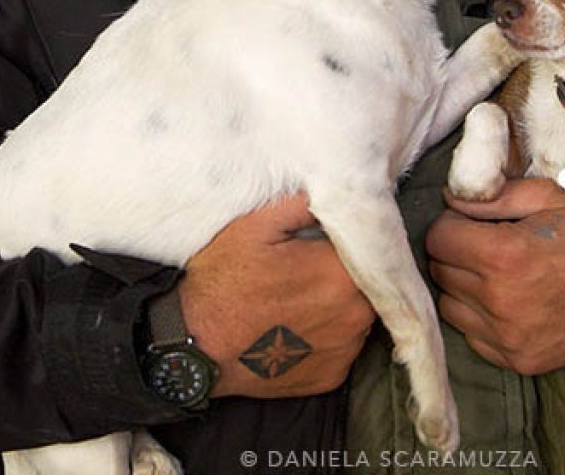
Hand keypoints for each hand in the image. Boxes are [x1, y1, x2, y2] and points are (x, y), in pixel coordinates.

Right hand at [179, 193, 374, 397]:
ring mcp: (345, 351)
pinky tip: (298, 324)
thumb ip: (302, 203)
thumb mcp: (256, 226)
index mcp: (341, 275)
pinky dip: (328, 332)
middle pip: (367, 280)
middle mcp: (354, 316)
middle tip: (310, 263)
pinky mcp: (332, 377)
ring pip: (359, 312)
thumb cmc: (223, 281)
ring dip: (340, 301)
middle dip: (346, 269)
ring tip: (301, 294)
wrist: (195, 347)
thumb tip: (334, 187)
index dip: (349, 238)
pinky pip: (343, 344)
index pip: (370, 246)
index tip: (326, 236)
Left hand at [426, 178, 564, 373]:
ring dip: (462, 286)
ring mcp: (508, 337)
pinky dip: (479, 317)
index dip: (451, 224)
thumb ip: (494, 194)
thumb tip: (449, 198)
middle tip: (482, 243)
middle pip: (439, 271)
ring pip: (449, 306)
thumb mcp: (549, 196)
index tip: (469, 222)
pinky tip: (505, 300)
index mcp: (504, 255)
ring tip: (493, 272)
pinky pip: (471, 336)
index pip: (437, 238)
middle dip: (455, 252)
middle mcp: (500, 301)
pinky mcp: (519, 361)